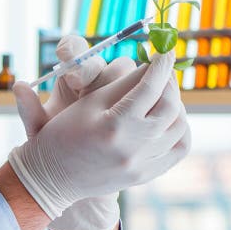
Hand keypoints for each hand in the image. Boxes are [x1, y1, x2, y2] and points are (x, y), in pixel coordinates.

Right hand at [7, 51, 190, 219]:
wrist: (50, 177)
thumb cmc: (63, 134)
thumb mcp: (87, 103)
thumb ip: (121, 84)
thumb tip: (151, 67)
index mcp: (113, 126)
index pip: (149, 88)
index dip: (161, 66)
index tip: (165, 52)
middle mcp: (131, 148)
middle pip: (169, 106)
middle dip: (169, 83)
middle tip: (163, 72)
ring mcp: (140, 166)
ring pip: (179, 127)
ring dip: (176, 106)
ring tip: (163, 95)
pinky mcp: (145, 176)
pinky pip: (178, 149)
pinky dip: (180, 130)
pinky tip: (168, 119)